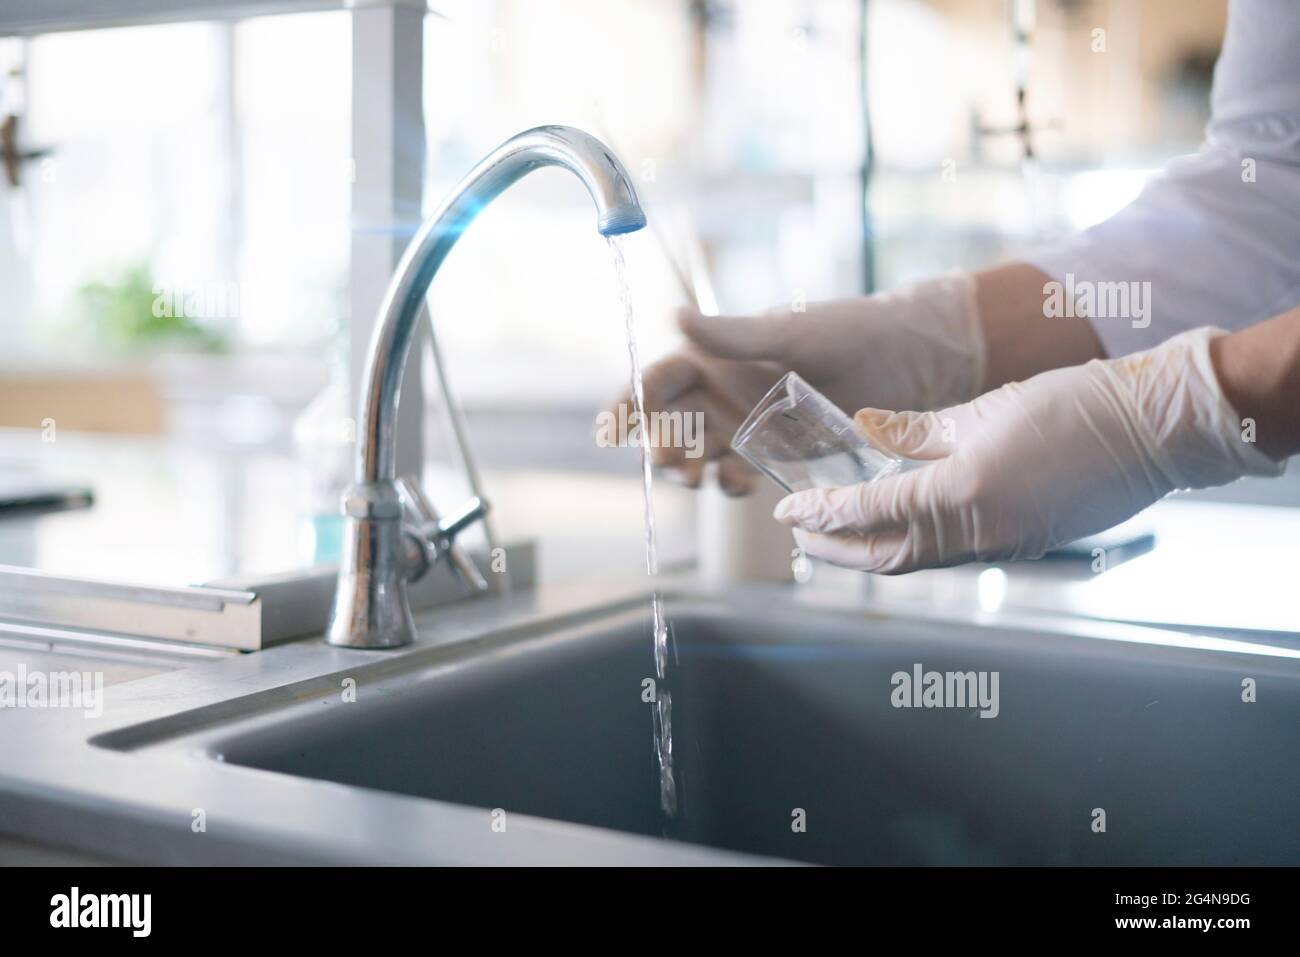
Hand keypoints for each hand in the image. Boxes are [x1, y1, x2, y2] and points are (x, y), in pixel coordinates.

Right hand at [603, 274, 983, 494]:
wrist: (910, 362)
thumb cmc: (850, 331)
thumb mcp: (790, 332)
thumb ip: (732, 334)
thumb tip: (675, 316)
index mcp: (715, 356)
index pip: (658, 381)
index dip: (630, 403)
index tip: (613, 427)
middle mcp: (723, 392)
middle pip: (670, 425)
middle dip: (661, 444)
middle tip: (671, 458)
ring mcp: (746, 425)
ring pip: (698, 455)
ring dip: (690, 470)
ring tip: (699, 477)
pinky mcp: (774, 452)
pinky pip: (737, 474)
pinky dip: (730, 484)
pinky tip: (740, 484)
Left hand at [774, 327, 1283, 572]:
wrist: (1154, 428)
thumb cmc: (1073, 403)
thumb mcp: (983, 408)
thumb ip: (917, 430)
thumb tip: (866, 434)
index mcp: (962, 493)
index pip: (868, 513)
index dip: (821, 513)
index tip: (786, 509)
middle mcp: (978, 531)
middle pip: (885, 556)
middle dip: (834, 549)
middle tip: (799, 533)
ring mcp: (1003, 545)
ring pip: (917, 560)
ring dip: (869, 553)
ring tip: (834, 536)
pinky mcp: (1022, 544)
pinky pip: (949, 553)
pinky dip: (910, 545)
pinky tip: (894, 527)